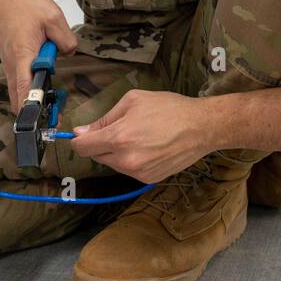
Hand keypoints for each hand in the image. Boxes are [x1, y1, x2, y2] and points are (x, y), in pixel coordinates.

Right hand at [0, 0, 77, 111]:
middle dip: (35, 111)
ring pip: (18, 92)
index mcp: (22, 55)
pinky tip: (45, 87)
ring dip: (33, 100)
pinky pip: (19, 83)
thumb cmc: (24, 5)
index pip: (25, 87)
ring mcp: (9, 66)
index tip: (42, 120)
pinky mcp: (11, 63)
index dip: (33, 106)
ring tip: (55, 107)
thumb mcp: (52, 17)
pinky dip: (29, 89)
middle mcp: (12, 65)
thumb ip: (65, 38)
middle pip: (19, 98)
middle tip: (55, 118)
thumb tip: (69, 53)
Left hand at [70, 90, 214, 184]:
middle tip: (122, 129)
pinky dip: (133, 160)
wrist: (201, 127)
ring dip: (118, 152)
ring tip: (140, 137)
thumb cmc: (169, 108)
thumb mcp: (134, 101)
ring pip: (113, 164)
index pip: (82, 147)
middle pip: (96, 156)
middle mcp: (125, 159)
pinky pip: (129, 170)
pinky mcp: (148, 179)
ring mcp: (137, 173)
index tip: (83, 135)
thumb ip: (105, 118)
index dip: (79, 140)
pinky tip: (150, 147)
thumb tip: (82, 132)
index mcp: (119, 137)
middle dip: (102, 144)